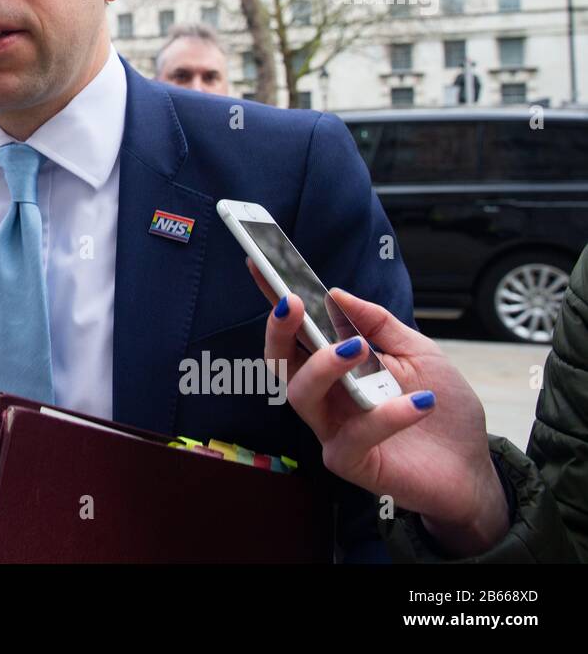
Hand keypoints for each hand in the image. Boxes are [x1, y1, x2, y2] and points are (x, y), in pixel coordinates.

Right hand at [246, 260, 509, 556]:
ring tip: (357, 347)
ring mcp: (333, 429)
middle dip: (279, 331)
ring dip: (325, 365)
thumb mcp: (419, 352)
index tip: (259, 264)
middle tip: (294, 304)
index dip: (275, 300)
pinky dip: (388, 414)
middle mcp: (326, 396)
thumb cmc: (442, 408)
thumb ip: (380, 324)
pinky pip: (357, 434)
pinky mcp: (350, 461)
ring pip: (303, 395)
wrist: (472, 466)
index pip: (297, 332)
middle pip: (281, 363)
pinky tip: (420, 402)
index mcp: (336, 366)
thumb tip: (337, 293)